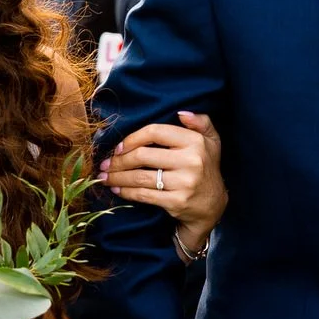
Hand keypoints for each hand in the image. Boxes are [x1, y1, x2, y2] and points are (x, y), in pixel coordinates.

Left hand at [100, 112, 224, 238]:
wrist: (213, 205)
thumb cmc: (205, 167)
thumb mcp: (211, 140)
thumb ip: (200, 122)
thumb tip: (181, 113)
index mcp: (194, 142)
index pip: (155, 132)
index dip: (132, 138)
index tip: (119, 147)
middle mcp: (191, 161)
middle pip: (143, 156)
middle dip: (118, 160)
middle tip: (105, 163)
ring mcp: (184, 183)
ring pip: (140, 177)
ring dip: (118, 177)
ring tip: (105, 176)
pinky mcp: (177, 202)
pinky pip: (144, 195)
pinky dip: (127, 192)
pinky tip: (117, 190)